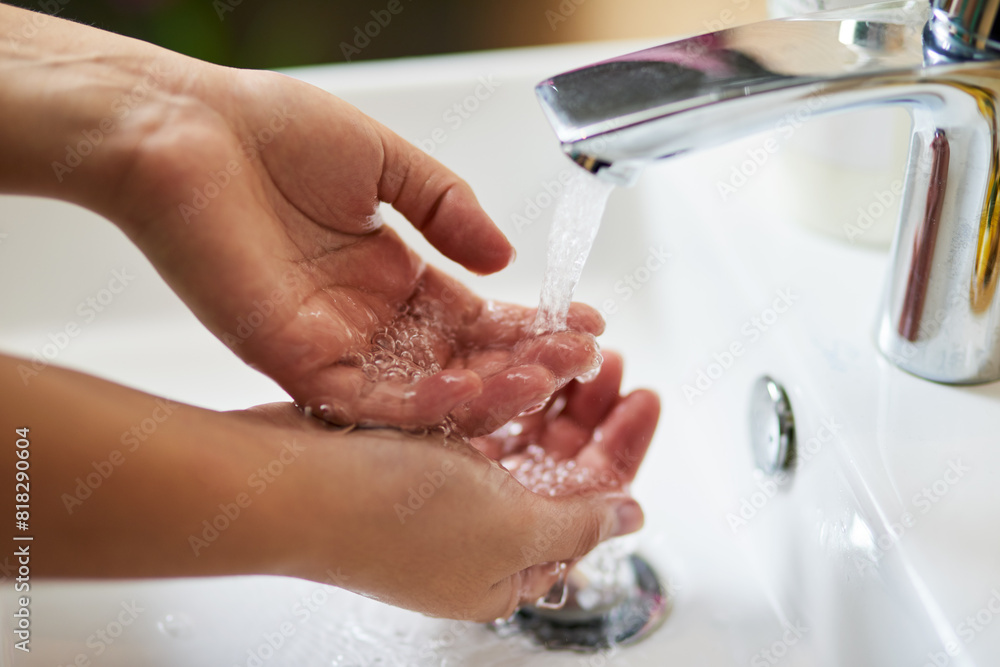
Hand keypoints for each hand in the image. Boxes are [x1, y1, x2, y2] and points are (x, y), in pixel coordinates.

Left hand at [0, 6, 602, 434]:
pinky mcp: (294, 358)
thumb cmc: (271, 133)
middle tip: (577, 363)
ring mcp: (333, 342)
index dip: (526, 325)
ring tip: (543, 381)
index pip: (471, 315)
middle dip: (520, 363)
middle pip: (457, 359)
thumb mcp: (387, 162)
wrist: (183, 133)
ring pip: (420, 390)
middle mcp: (367, 317)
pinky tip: (475, 396)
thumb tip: (507, 257)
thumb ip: (448, 208)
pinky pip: (367, 400)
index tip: (581, 327)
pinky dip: (421, 406)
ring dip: (483, 391)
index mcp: (388, 272)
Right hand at [236, 351, 656, 620]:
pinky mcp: (413, 457)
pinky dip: (504, 392)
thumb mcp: (507, 528)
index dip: (623, 449)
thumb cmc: (388, 518)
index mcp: (509, 568)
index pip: (593, 506)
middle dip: (589, 413)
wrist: (284, 487)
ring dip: (551, 395)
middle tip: (608, 361)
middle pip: (558, 468)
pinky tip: (519, 360)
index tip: (644, 398)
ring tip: (572, 348)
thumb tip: (628, 518)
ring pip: (519, 439)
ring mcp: (443, 495)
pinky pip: (478, 422)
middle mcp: (479, 536)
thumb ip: (576, 522)